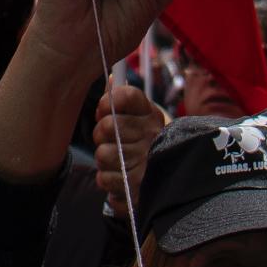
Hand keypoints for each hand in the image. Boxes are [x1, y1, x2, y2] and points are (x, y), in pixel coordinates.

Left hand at [91, 82, 164, 216]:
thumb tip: (111, 78)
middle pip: (107, 126)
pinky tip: (119, 177)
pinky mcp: (139, 188)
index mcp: (150, 114)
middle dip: (100, 134)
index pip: (126, 95)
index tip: (104, 110)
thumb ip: (120, 99)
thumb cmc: (142, 142)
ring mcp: (147, 162)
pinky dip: (107, 180)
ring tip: (115, 160)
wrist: (166, 178)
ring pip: (103, 154)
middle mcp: (152, 135)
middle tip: (109, 140)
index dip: (108, 101)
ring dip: (103, 159)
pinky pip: (105, 179)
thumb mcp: (136, 117)